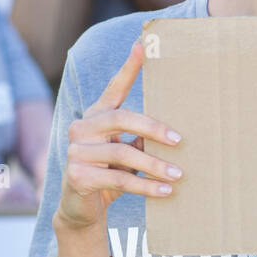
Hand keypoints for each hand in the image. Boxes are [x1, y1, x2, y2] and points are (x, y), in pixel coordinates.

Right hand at [54, 40, 182, 231]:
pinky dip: (146, 187)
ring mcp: (76, 151)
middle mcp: (82, 128)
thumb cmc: (111, 175)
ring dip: (155, 165)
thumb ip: (140, 139)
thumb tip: (175, 134)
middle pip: (121, 118)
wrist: (81, 210)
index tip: (142, 46)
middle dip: (153, 129)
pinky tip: (166, 191)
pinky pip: (119, 179)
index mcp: (96, 116)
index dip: (128, 68)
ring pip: (123, 154)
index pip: (113, 88)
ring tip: (179, 174)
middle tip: (179, 140)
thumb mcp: (127, 154)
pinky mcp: (77, 176)